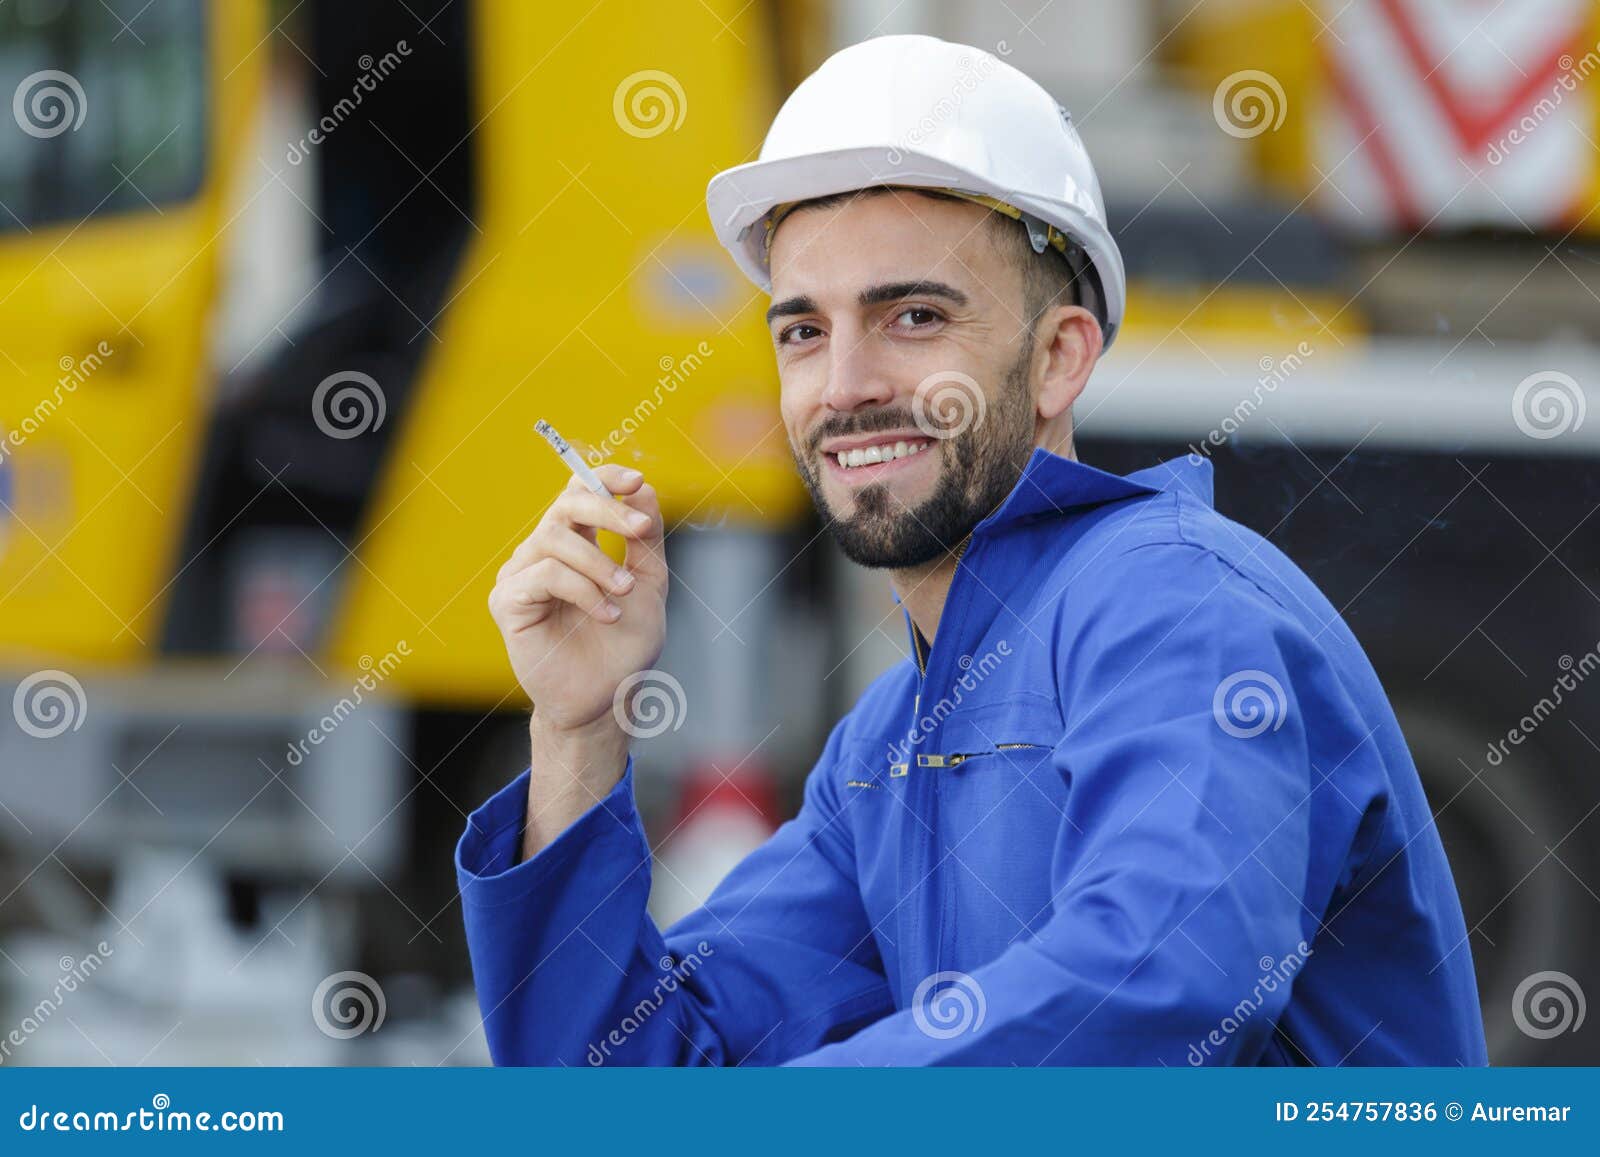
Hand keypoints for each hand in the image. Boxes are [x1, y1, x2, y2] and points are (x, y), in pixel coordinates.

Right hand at [488, 465, 667, 736]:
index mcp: (575, 545)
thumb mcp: (649, 584)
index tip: (636, 482)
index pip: (579, 492)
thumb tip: (643, 489)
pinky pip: (544, 576)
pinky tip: (606, 615)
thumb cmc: (624, 647)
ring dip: (598, 562)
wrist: (606, 700)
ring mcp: (521, 576)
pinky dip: (582, 590)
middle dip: (606, 511)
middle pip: (565, 505)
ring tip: (624, 591)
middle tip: (639, 530)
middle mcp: (543, 554)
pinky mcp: (507, 602)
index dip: (604, 479)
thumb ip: (646, 539)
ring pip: (554, 539)